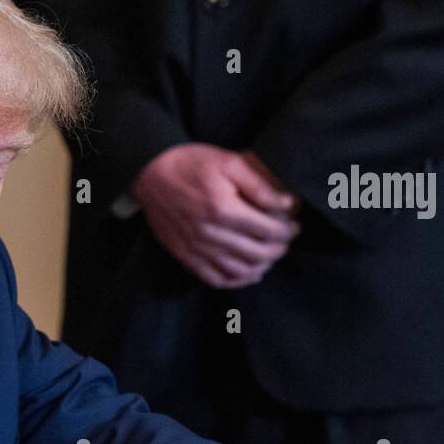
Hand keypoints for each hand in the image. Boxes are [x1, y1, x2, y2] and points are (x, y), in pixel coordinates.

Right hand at [133, 143, 297, 288]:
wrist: (150, 172)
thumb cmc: (191, 164)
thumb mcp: (230, 162)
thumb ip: (260, 185)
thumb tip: (286, 205)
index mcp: (224, 209)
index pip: (269, 231)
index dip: (288, 230)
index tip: (294, 225)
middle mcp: (210, 234)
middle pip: (258, 253)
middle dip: (280, 248)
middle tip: (286, 239)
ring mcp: (195, 248)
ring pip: (240, 271)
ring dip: (262, 265)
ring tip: (270, 254)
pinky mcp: (184, 255)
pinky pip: (215, 279)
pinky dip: (237, 281)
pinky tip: (250, 273)